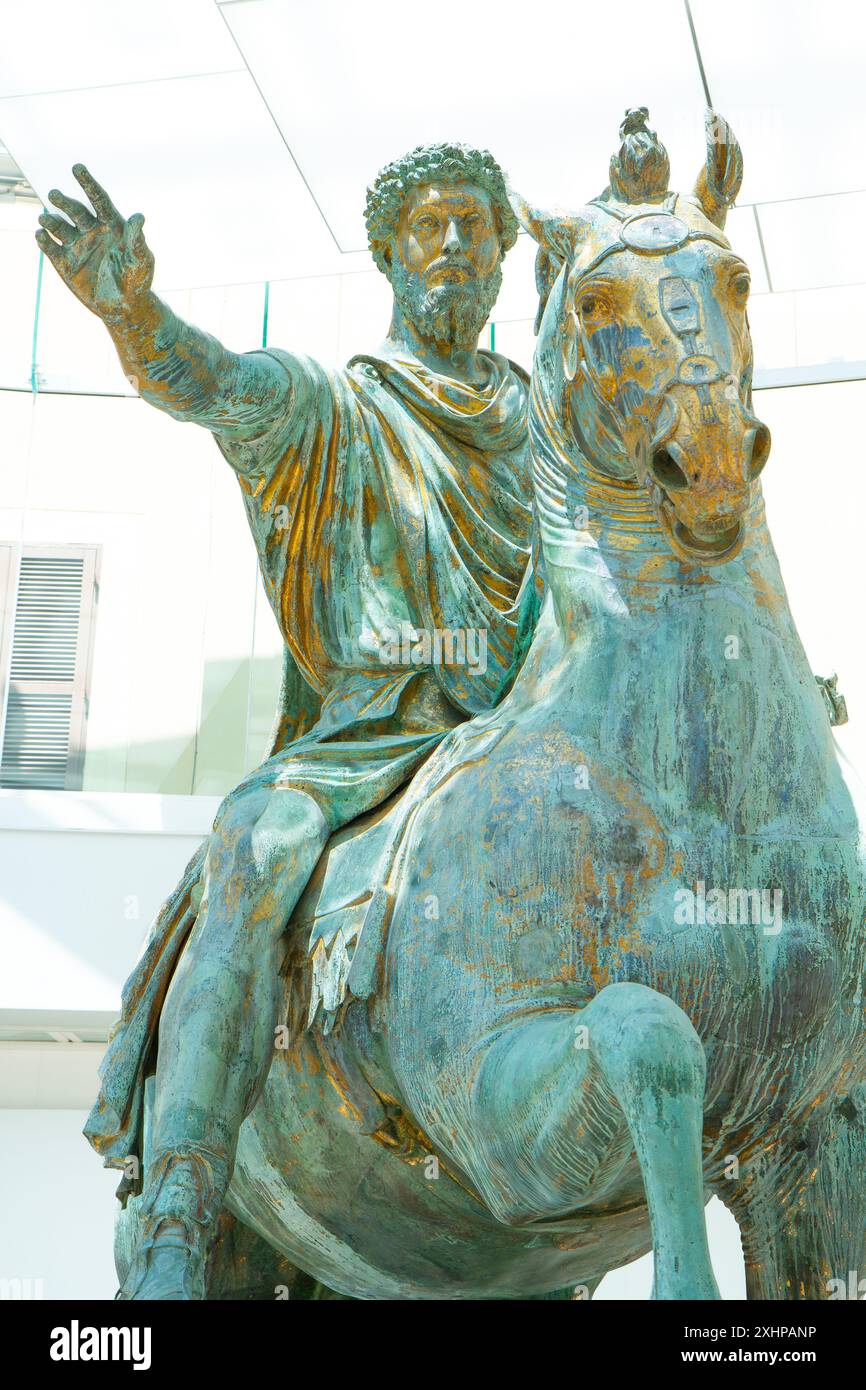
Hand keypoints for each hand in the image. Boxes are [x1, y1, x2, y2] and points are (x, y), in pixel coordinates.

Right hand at [35, 164, 153, 322]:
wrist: (124, 306)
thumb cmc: (137, 280)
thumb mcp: (141, 261)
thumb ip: (138, 240)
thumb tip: (139, 217)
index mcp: (110, 224)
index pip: (98, 199)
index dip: (88, 183)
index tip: (77, 168)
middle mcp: (91, 230)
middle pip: (75, 210)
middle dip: (64, 202)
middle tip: (55, 194)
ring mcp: (77, 245)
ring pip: (60, 227)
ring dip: (50, 221)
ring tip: (44, 219)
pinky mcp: (65, 263)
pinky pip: (52, 249)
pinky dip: (44, 242)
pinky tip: (40, 236)